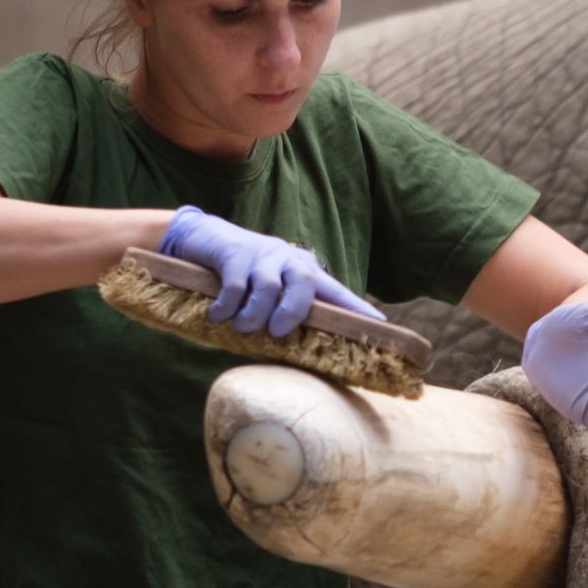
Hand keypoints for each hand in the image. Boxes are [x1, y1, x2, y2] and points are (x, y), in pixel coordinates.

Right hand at [159, 205, 384, 337]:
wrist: (206, 237)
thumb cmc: (246, 273)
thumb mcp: (273, 287)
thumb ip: (288, 309)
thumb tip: (305, 350)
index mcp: (303, 271)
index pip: (336, 290)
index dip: (357, 308)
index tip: (380, 326)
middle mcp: (288, 259)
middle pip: (304, 283)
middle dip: (294, 312)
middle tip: (277, 331)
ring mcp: (262, 255)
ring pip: (267, 287)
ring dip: (254, 314)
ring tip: (244, 328)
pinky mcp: (234, 254)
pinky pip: (235, 286)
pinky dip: (227, 307)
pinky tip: (218, 317)